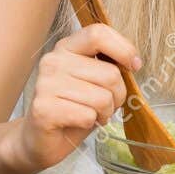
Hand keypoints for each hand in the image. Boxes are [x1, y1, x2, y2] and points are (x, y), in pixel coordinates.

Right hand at [3, 23, 136, 173]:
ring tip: (90, 115)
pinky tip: (76, 123)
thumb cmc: (73, 109)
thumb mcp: (93, 80)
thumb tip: (133, 63)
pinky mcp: (44, 109)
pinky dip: (91, 123)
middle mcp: (53, 61)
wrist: (40, 140)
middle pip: (110, 73)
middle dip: (117, 95)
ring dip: (104, 113)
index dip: (123, 49)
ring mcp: (46, 84)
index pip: (98, 33)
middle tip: (103, 106)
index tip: (134, 66)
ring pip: (102, 98)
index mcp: (66, 47)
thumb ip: (108, 65)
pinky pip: (88, 115)